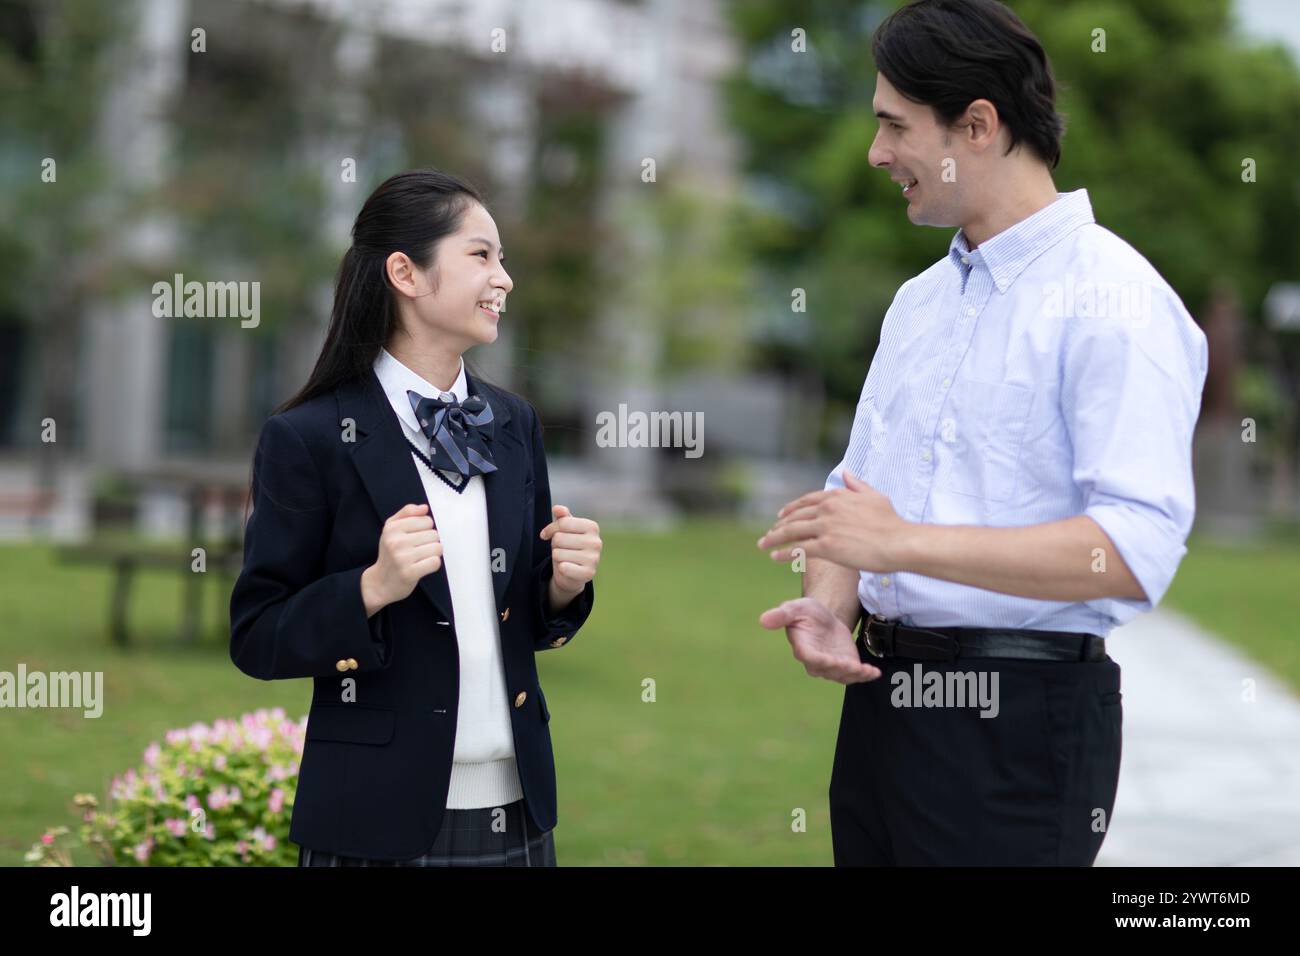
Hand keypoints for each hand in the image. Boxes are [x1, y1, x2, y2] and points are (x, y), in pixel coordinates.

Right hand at [361, 503, 442, 614]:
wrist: (380, 582)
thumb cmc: (389, 553)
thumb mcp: (391, 529)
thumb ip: (407, 513)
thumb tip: (424, 508)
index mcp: (392, 528)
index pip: (427, 520)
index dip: (426, 529)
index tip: (416, 537)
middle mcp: (396, 542)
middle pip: (434, 534)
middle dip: (430, 542)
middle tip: (418, 550)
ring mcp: (402, 558)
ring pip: (437, 548)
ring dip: (432, 554)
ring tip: (420, 558)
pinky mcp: (410, 573)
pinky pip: (435, 562)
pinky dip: (432, 565)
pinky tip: (422, 566)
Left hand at [540, 505, 600, 601]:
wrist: (574, 573)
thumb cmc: (569, 547)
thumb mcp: (565, 530)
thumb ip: (562, 517)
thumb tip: (557, 508)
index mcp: (592, 527)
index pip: (563, 522)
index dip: (550, 529)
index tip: (545, 534)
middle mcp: (596, 542)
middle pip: (559, 538)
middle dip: (555, 544)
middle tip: (562, 549)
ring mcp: (594, 558)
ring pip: (558, 553)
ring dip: (557, 557)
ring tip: (565, 558)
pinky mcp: (588, 573)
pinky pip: (563, 567)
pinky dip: (561, 568)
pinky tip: (567, 568)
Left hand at [757, 469, 910, 572]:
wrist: (899, 542)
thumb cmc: (891, 522)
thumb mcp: (874, 496)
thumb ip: (856, 485)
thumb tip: (845, 473)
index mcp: (837, 496)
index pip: (807, 501)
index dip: (791, 508)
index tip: (781, 515)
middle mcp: (827, 509)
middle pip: (795, 516)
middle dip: (779, 525)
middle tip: (769, 533)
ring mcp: (825, 527)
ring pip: (792, 531)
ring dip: (774, 538)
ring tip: (764, 544)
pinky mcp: (826, 547)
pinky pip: (798, 549)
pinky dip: (784, 553)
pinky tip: (775, 557)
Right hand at [759, 597, 880, 683]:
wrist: (824, 617)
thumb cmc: (806, 612)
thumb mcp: (795, 608)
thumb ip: (782, 615)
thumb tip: (763, 620)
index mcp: (802, 647)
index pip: (809, 657)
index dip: (820, 660)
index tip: (831, 659)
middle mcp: (816, 661)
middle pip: (827, 670)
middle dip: (840, 669)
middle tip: (852, 665)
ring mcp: (831, 666)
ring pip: (842, 675)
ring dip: (855, 674)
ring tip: (866, 670)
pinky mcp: (845, 665)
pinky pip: (854, 675)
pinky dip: (865, 675)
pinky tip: (875, 672)